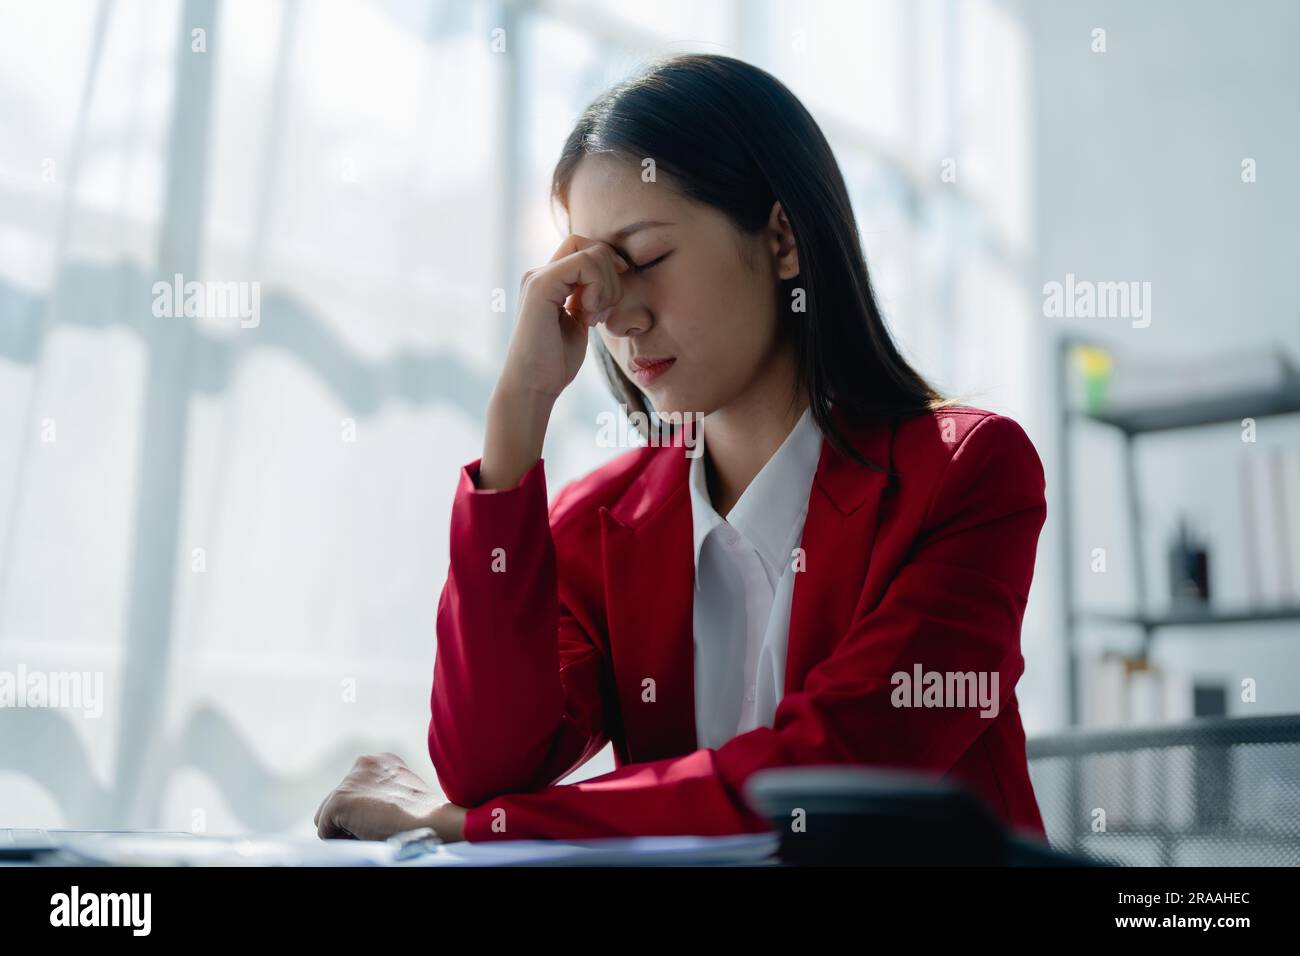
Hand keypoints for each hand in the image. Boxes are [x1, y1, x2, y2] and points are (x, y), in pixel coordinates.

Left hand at [314, 752, 466, 841]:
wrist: (431, 821)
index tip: (388, 818)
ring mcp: (349, 781)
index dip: (368, 811)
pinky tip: (365, 836)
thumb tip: (367, 812)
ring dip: (346, 828)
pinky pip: (324, 831)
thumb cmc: (425, 816)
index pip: (357, 790)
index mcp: (383, 760)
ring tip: (372, 831)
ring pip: (328, 816)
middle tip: (379, 827)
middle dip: (353, 818)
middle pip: (341, 801)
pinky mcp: (338, 801)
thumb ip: (384, 793)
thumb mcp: (405, 794)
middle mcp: (364, 762)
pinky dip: (340, 840)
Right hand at [501, 234, 629, 400]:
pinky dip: (598, 288)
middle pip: (591, 245)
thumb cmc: (555, 362)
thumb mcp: (578, 322)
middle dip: (611, 276)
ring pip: (592, 253)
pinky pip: (584, 264)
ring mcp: (538, 277)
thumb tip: (609, 276)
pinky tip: (588, 314)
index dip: (608, 263)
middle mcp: (540, 273)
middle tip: (602, 312)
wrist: (533, 386)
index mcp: (548, 281)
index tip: (612, 297)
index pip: (585, 248)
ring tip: (593, 317)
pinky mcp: (541, 285)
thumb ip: (587, 297)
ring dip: (607, 286)